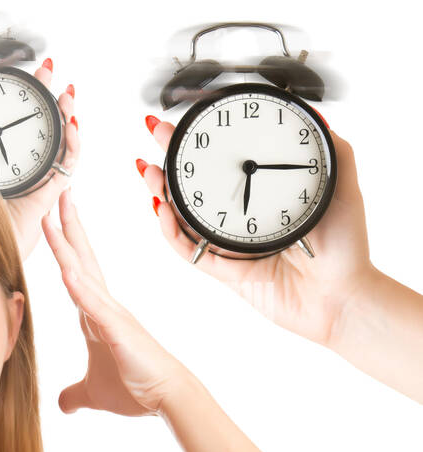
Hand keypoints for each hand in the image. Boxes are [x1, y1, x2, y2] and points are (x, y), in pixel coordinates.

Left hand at [3, 59, 80, 258]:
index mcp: (8, 158)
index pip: (23, 121)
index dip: (30, 96)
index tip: (33, 71)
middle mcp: (27, 166)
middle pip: (48, 126)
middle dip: (51, 96)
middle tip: (49, 71)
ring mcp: (40, 178)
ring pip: (63, 142)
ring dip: (67, 115)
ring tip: (67, 95)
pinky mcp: (48, 192)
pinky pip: (67, 165)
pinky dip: (72, 143)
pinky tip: (69, 126)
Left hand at [41, 189, 189, 414]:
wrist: (166, 398)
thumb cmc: (134, 389)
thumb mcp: (92, 393)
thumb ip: (74, 394)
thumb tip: (62, 405)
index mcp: (96, 314)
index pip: (76, 272)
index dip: (64, 245)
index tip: (51, 219)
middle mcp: (104, 306)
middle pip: (81, 259)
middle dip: (68, 227)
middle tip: (59, 195)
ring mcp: (112, 314)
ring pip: (83, 272)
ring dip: (67, 245)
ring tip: (54, 216)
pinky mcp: (118, 329)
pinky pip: (94, 304)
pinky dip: (79, 286)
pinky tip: (66, 269)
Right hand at [138, 119, 373, 346]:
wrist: (341, 295)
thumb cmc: (345, 249)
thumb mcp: (344, 187)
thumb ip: (335, 151)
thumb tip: (314, 114)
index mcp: (263, 198)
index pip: (225, 165)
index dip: (204, 143)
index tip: (188, 119)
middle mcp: (240, 219)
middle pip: (193, 187)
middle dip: (168, 158)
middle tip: (154, 132)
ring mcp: (228, 245)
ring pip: (181, 217)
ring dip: (159, 191)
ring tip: (148, 168)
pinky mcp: (222, 270)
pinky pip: (187, 249)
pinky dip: (170, 230)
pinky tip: (163, 209)